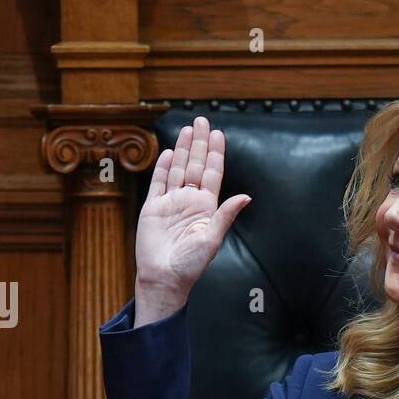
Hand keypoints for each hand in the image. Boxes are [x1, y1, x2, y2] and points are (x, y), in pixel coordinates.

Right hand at [134, 116, 251, 323]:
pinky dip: (162, 167)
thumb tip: (246, 197)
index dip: (215, 154)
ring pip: (177, 169)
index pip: (212, 173)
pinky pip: (158, 182)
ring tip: (187, 129)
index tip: (218, 134)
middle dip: (199, 143)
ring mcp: (170, 203)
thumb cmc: (190, 265)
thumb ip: (226, 216)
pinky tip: (168, 152)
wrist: (164, 278)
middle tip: (202, 120)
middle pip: (195, 165)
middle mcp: (189, 201)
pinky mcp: (153, 208)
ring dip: (182, 149)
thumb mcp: (212, 239)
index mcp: (206, 207)